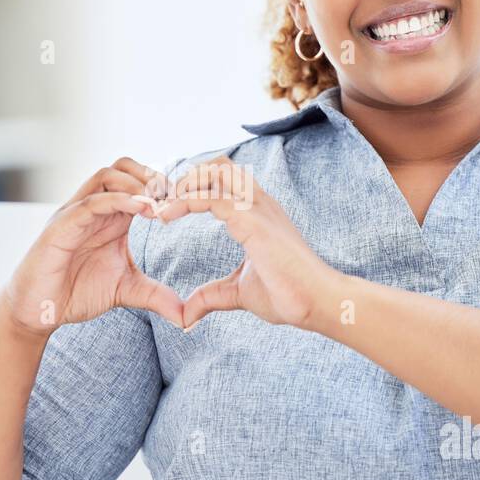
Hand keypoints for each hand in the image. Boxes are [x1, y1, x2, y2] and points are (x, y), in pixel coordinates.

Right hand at [0, 157, 184, 335]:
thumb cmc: (77, 292)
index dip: (163, 186)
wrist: (38, 311)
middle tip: (174, 197)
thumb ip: (156, 296)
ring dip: (137, 184)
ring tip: (160, 202)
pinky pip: (90, 203)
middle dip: (151, 176)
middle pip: (122, 167)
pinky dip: (118, 201)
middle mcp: (94, 208)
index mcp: (111, 216)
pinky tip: (142, 210)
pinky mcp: (61, 227)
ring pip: (105, 176)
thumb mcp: (127, 291)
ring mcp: (76, 214)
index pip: (137, 181)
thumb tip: (187, 316)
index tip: (189, 202)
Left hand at [151, 154, 336, 330]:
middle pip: (219, 165)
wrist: (316, 302)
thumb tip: (187, 315)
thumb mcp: (238, 293)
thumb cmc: (287, 295)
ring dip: (184, 183)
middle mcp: (258, 203)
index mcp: (257, 213)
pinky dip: (184, 201)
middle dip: (187, 176)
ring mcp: (256, 208)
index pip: (224, 180)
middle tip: (163, 201)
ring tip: (163, 206)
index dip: (194, 187)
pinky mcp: (251, 221)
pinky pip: (211, 197)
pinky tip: (166, 216)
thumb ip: (210, 296)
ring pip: (216, 170)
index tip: (167, 208)